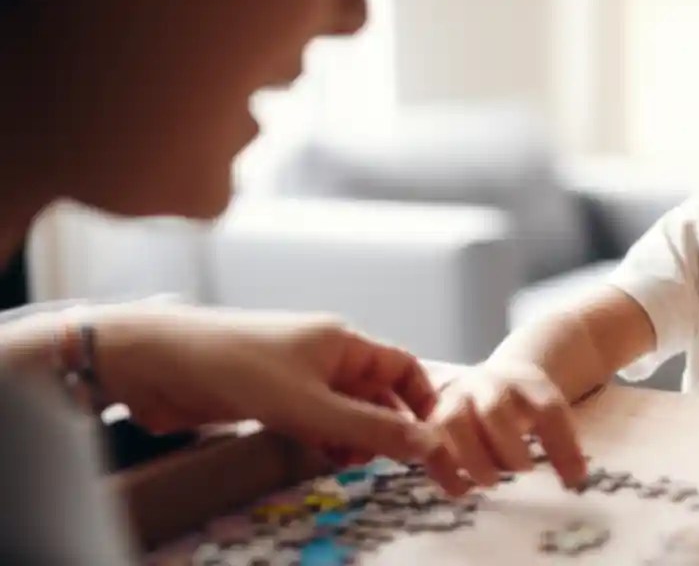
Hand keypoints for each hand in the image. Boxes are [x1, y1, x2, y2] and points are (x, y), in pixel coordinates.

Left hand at [88, 302, 440, 463]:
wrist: (157, 362)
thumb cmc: (234, 367)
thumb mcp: (310, 406)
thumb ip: (369, 428)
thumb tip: (427, 443)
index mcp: (344, 342)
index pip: (403, 366)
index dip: (423, 400)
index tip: (434, 437)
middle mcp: (327, 355)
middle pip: (378, 392)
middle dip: (391, 426)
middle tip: (400, 463)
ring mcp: (299, 376)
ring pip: (347, 410)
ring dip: (358, 437)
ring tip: (356, 461)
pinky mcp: (273, 397)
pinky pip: (317, 419)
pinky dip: (328, 438)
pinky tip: (326, 456)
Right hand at [420, 361, 587, 496]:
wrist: (493, 379)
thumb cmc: (525, 409)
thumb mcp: (548, 412)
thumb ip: (562, 443)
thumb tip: (577, 481)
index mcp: (528, 383)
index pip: (549, 409)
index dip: (563, 445)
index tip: (574, 478)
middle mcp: (489, 384)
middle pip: (496, 407)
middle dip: (509, 445)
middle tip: (523, 469)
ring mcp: (457, 396)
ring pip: (453, 419)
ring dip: (472, 456)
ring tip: (490, 482)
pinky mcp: (432, 416)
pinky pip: (429, 440)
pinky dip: (443, 469)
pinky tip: (460, 490)